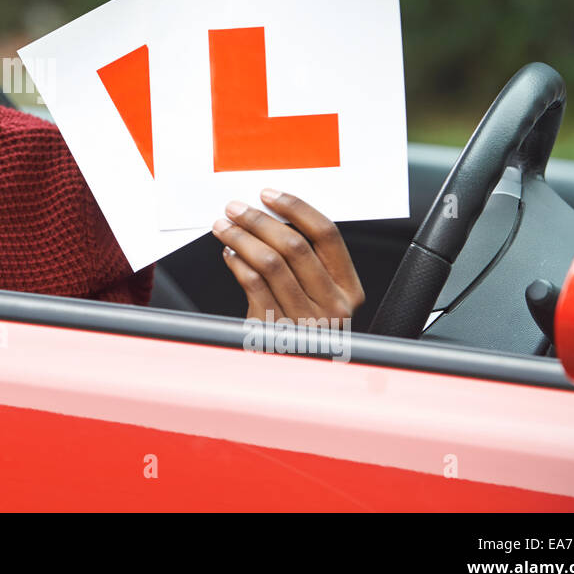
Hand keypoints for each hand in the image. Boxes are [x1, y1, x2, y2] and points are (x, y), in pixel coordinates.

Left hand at [212, 188, 362, 324]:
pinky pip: (253, 285)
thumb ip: (308, 264)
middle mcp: (332, 306)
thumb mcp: (319, 298)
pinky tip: (228, 253)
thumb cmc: (303, 330)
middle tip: (235, 207)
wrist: (293, 380)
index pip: (327, 235)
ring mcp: (304, 321)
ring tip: (223, 227)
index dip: (296, 208)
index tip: (270, 194)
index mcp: (349, 291)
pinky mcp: (276, 330)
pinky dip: (236, 263)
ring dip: (241, 238)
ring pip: (269, 263)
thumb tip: (271, 217)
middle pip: (295, 246)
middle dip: (259, 220)